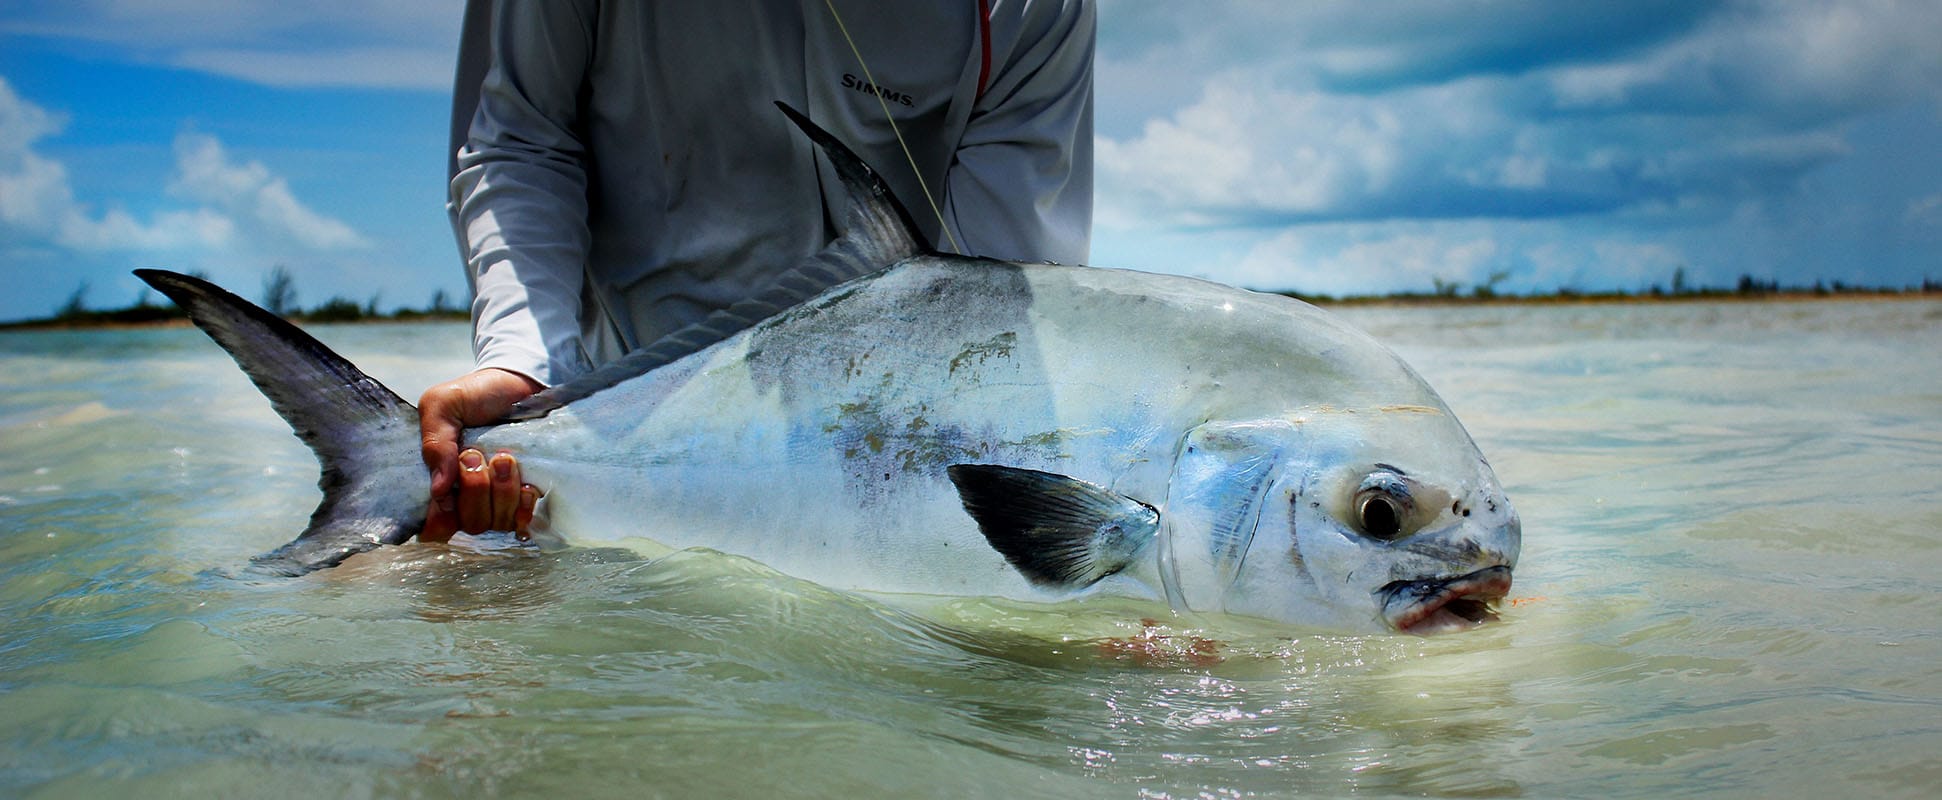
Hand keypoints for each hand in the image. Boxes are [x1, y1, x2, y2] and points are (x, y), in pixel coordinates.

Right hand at [419, 368, 545, 540]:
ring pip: (497, 522)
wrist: (521, 383)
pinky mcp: (525, 498)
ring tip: (505, 458)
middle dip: (475, 490)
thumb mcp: (443, 404)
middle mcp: (467, 497)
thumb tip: (439, 491)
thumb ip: (435, 443)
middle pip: (469, 523)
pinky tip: (526, 482)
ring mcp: (498, 500)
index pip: (433, 526)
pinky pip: (524, 519)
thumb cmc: (477, 395)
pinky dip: (525, 502)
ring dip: (502, 491)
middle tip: (477, 454)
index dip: (441, 519)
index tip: (449, 490)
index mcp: (440, 481)